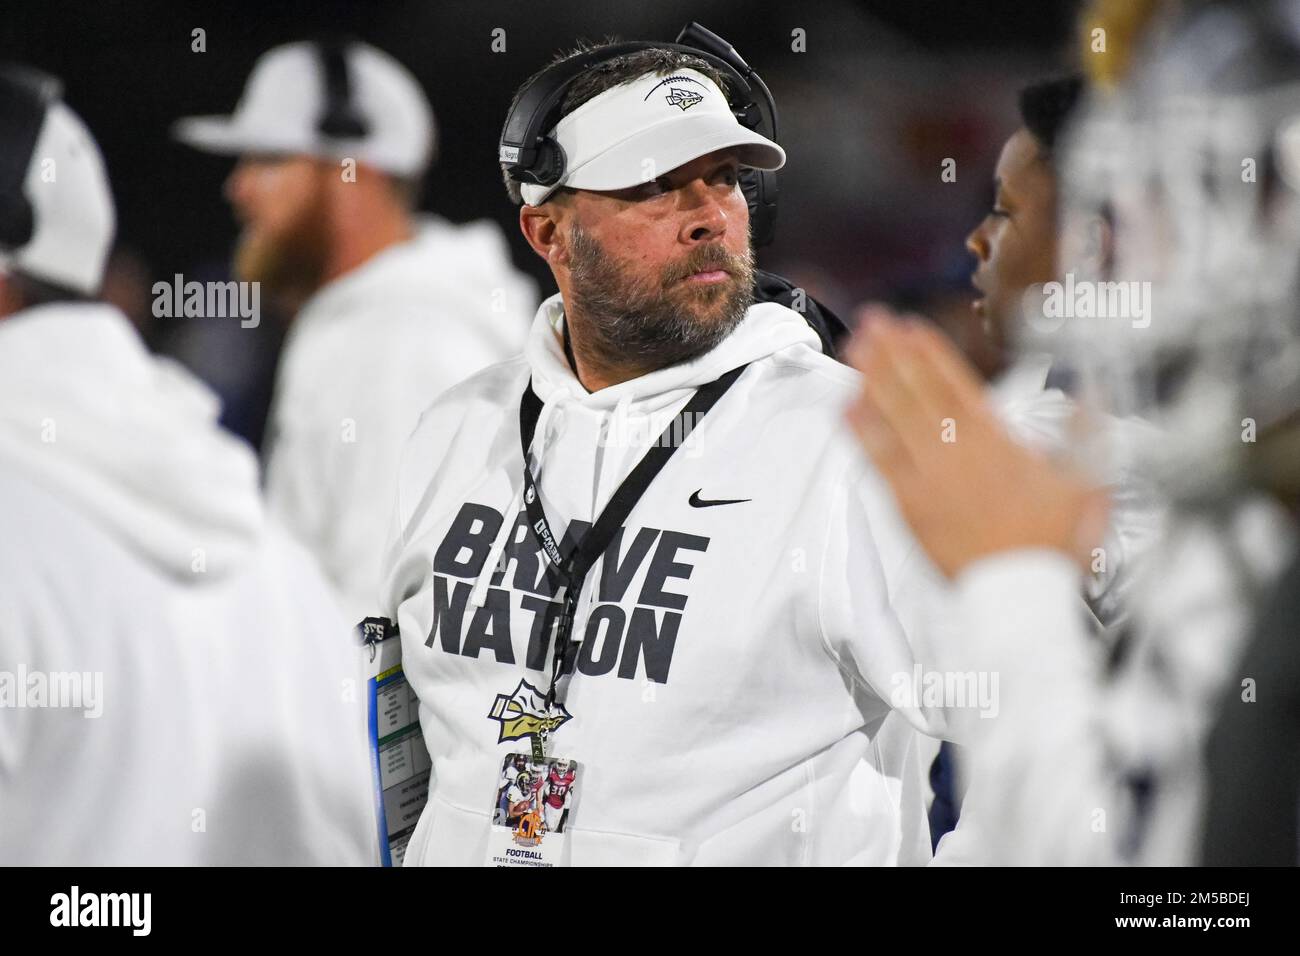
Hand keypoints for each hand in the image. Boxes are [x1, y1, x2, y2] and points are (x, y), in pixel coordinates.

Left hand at [844, 307, 1108, 577]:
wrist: (1021, 593)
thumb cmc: (1053, 544)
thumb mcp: (1087, 481)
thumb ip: (1085, 433)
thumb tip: (1092, 395)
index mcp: (998, 440)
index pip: (957, 383)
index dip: (931, 353)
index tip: (912, 328)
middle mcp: (959, 451)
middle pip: (919, 391)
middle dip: (894, 352)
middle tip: (872, 321)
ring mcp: (930, 477)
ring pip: (895, 417)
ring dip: (873, 379)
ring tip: (856, 348)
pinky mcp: (909, 505)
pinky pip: (878, 460)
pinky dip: (862, 431)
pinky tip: (846, 406)